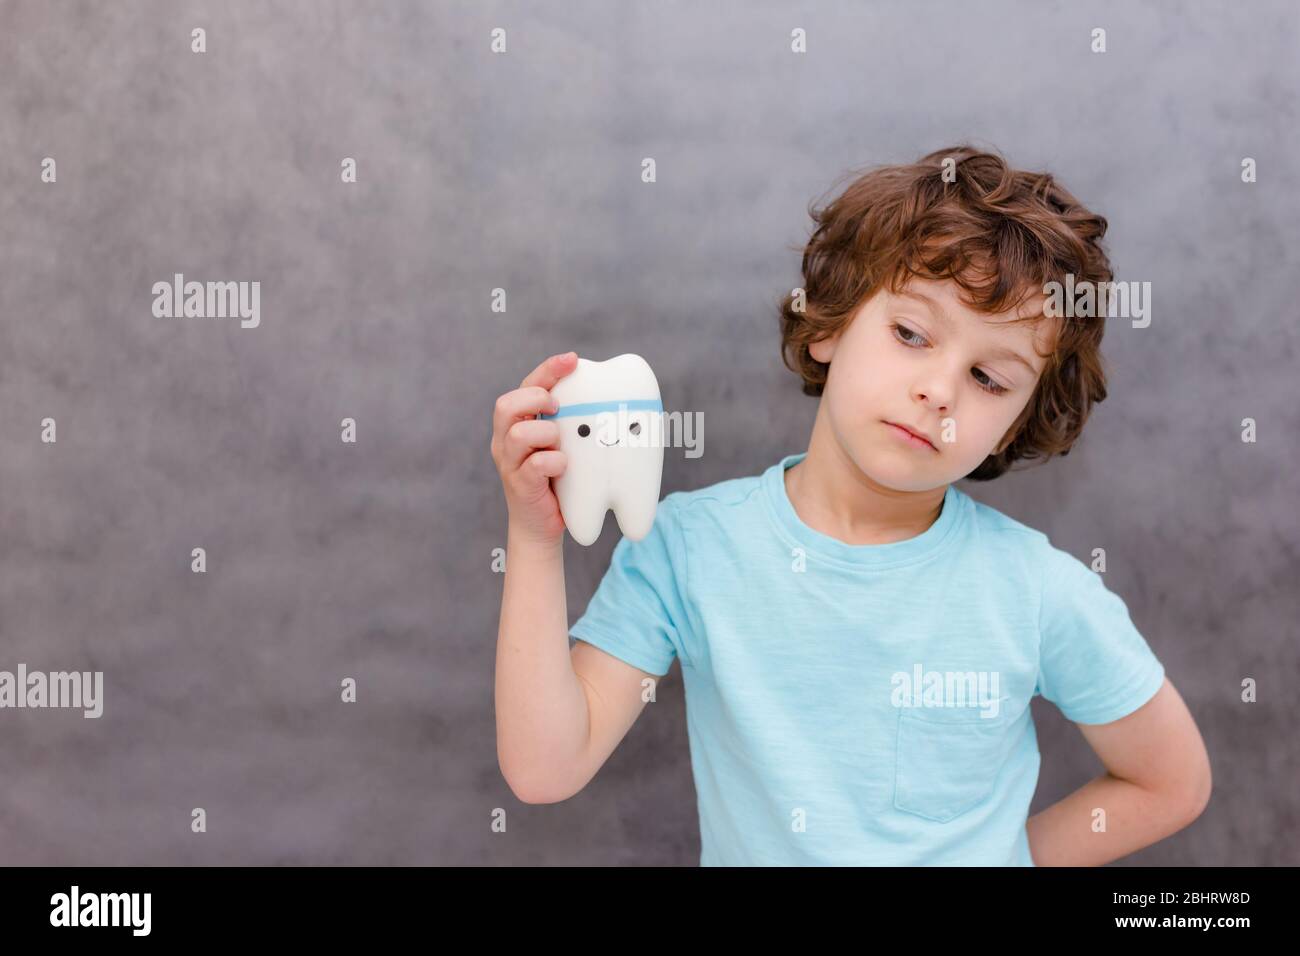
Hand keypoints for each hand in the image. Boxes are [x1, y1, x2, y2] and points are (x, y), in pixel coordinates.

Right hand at [489, 351, 579, 545]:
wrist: (543, 528)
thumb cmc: (558, 481)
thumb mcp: (566, 445)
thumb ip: (575, 425)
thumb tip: (616, 402)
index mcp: (519, 424)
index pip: (526, 386)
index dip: (547, 370)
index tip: (572, 360)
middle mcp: (506, 440)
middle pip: (507, 405)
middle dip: (537, 398)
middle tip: (559, 407)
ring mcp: (510, 463)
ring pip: (518, 433)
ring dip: (546, 433)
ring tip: (562, 444)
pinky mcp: (519, 485)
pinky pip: (533, 465)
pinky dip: (552, 461)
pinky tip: (564, 466)